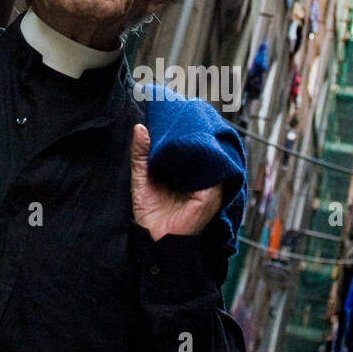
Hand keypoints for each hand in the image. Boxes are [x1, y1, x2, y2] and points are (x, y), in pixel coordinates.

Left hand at [130, 123, 223, 241]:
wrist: (154, 241)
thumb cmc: (150, 215)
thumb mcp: (141, 179)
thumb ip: (140, 155)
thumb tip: (140, 128)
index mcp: (187, 175)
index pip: (191, 149)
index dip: (186, 132)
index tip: (178, 112)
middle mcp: (201, 180)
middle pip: (203, 151)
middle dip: (195, 132)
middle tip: (185, 111)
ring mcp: (209, 188)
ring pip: (210, 158)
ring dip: (201, 142)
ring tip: (189, 123)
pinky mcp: (211, 195)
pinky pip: (212, 172)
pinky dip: (206, 158)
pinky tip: (193, 146)